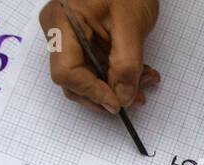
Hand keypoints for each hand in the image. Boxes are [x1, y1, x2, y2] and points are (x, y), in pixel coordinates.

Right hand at [40, 0, 159, 112]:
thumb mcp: (131, 24)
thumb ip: (127, 64)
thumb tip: (122, 97)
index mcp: (62, 22)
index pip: (66, 72)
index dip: (92, 92)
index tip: (117, 103)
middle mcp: (59, 32)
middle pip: (73, 79)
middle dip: (106, 93)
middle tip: (135, 98)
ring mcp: (69, 37)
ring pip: (87, 77)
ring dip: (116, 87)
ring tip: (144, 83)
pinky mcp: (83, 40)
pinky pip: (95, 66)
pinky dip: (117, 74)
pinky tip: (140, 75)